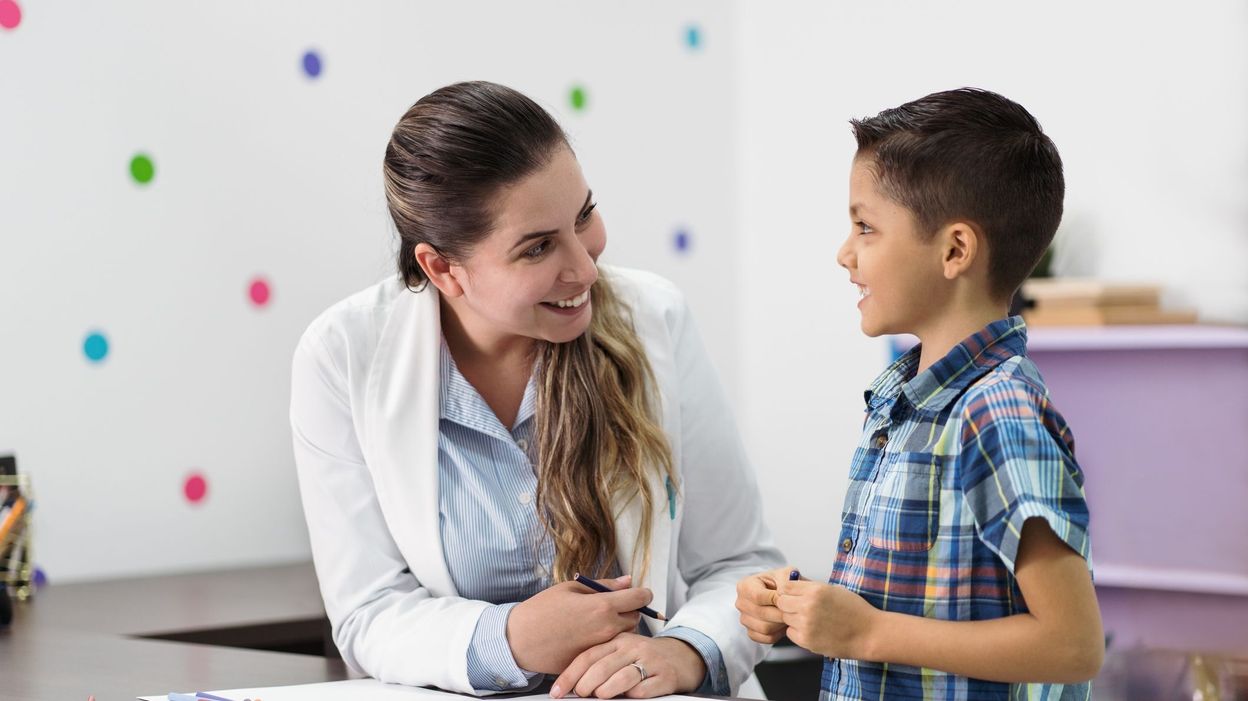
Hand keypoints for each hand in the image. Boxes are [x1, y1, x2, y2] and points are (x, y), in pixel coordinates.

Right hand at [507, 575, 652, 673]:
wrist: (520, 639)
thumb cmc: (542, 609)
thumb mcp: (571, 588)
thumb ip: (604, 585)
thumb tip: (628, 581)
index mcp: (603, 606)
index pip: (639, 598)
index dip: (643, 593)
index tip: (640, 593)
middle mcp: (607, 629)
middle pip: (635, 619)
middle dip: (630, 611)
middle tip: (613, 606)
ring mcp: (601, 648)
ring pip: (624, 636)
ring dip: (619, 627)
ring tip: (597, 622)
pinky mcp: (593, 661)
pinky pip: (608, 650)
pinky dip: (604, 642)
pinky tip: (587, 636)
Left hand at [551, 632, 705, 698]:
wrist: (681, 658)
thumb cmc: (643, 658)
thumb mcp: (622, 652)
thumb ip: (601, 662)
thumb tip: (573, 685)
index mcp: (618, 640)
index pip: (588, 656)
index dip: (570, 674)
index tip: (557, 691)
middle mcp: (633, 647)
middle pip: (603, 666)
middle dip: (585, 684)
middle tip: (580, 694)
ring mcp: (650, 661)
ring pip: (623, 677)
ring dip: (606, 690)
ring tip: (599, 695)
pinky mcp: (665, 676)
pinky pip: (644, 689)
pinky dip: (632, 695)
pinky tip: (627, 696)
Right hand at [735, 566, 793, 643]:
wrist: (786, 596)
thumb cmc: (784, 583)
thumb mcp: (786, 574)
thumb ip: (784, 580)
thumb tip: (781, 594)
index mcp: (745, 585)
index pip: (757, 596)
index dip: (775, 599)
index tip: (787, 599)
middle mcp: (741, 603)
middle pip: (760, 613)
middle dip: (780, 613)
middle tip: (793, 611)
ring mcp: (744, 619)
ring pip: (764, 628)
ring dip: (780, 624)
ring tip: (789, 617)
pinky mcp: (751, 632)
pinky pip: (765, 638)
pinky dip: (778, 634)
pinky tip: (783, 625)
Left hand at [775, 579, 879, 659]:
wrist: (869, 633)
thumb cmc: (854, 610)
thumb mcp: (833, 590)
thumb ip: (810, 588)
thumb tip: (791, 585)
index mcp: (815, 590)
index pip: (785, 586)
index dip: (788, 591)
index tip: (793, 595)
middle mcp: (808, 606)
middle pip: (781, 602)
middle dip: (787, 604)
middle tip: (799, 608)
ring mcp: (806, 624)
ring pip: (785, 618)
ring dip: (792, 618)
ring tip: (810, 620)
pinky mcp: (806, 640)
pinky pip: (790, 633)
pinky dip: (797, 632)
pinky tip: (812, 630)